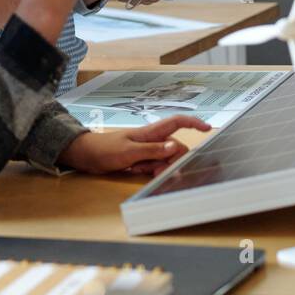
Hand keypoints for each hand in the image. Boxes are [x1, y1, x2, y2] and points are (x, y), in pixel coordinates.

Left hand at [57, 115, 211, 175]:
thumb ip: (152, 150)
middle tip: (156, 171)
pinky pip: (156, 166)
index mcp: (151, 132)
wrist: (87, 156)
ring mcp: (148, 150)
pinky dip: (152, 172)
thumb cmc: (105, 149)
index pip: (178, 122)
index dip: (194, 123)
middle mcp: (153, 139)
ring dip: (159, 168)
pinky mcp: (142, 160)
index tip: (208, 128)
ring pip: (166, 159)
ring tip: (141, 171)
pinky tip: (139, 172)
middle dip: (170, 161)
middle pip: (175, 148)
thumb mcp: (129, 152)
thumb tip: (174, 147)